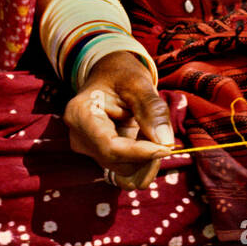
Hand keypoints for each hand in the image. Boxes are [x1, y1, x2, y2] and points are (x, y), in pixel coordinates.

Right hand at [63, 50, 173, 189]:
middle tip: (166, 137)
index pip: (110, 147)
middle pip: (117, 162)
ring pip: (124, 170)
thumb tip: (165, 141)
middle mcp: (79, 137)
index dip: (140, 153)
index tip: (167, 147)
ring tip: (155, 134)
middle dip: (147, 156)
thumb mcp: (139, 83)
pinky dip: (143, 164)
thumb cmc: (122, 74)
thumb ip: (152, 109)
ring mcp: (88, 149)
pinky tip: (150, 146)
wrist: (111, 76)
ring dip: (147, 160)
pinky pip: (125, 171)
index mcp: (80, 115)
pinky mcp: (100, 156)